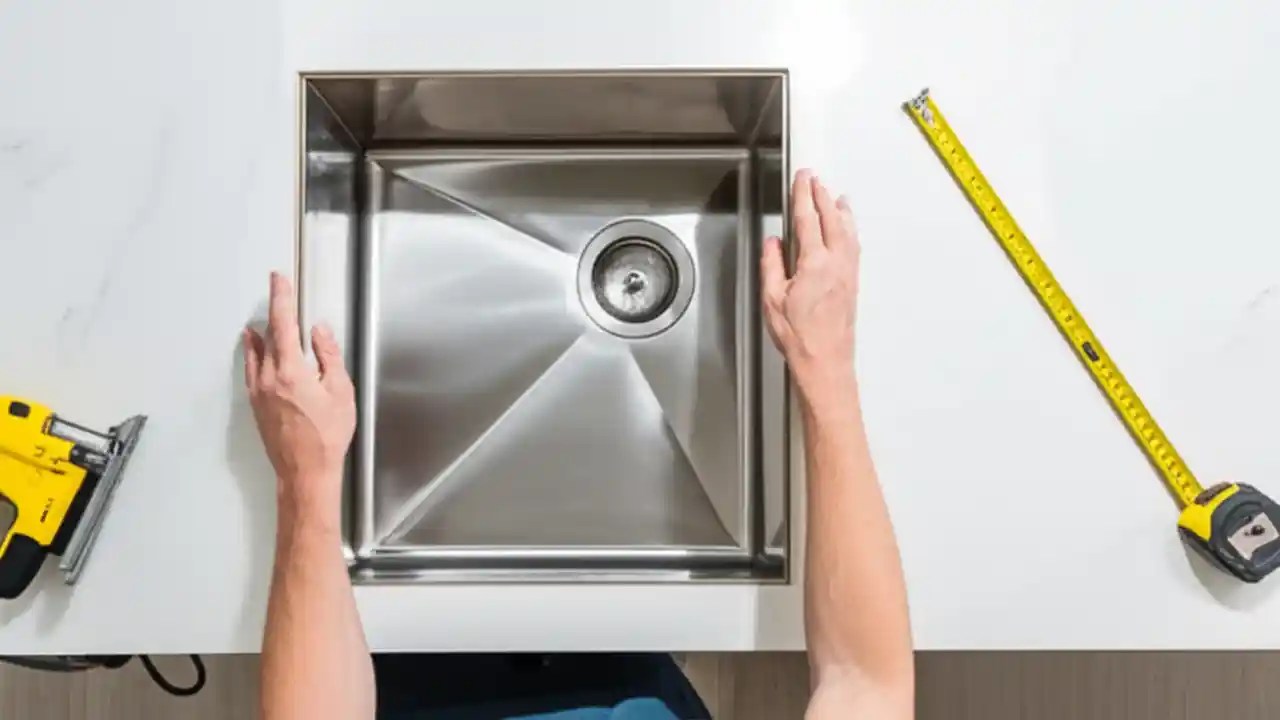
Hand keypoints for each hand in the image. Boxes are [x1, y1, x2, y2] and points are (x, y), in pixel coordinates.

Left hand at [242, 273, 355, 524]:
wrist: (305, 472)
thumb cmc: (327, 437)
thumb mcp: (341, 392)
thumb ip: (329, 357)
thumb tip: (319, 332)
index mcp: (291, 372)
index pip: (283, 324)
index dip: (282, 298)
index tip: (279, 280)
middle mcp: (268, 378)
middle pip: (268, 334)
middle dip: (275, 311)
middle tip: (279, 292)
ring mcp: (258, 391)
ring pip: (256, 351)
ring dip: (263, 331)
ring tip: (264, 317)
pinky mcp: (255, 404)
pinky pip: (251, 368)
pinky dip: (253, 351)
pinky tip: (253, 346)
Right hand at [761, 169, 859, 408]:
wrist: (825, 361)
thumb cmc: (798, 336)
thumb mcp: (772, 300)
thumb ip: (772, 266)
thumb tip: (774, 243)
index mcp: (814, 264)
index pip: (808, 219)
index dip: (804, 195)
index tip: (802, 178)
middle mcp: (836, 263)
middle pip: (831, 219)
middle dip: (822, 195)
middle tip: (815, 179)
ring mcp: (848, 272)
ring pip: (847, 230)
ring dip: (839, 209)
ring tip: (835, 195)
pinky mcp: (853, 282)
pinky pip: (854, 245)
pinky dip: (850, 228)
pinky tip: (848, 226)